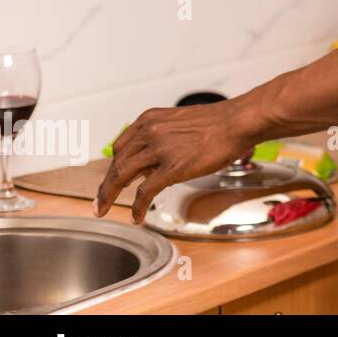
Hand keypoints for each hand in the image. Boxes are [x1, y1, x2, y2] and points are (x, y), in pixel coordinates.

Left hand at [93, 100, 259, 223]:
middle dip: (105, 185)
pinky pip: (144, 191)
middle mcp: (149, 132)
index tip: (110, 179)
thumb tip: (152, 162)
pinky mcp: (171, 168)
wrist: (238, 122)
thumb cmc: (218, 122)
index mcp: (149, 120)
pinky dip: (136, 206)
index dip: (113, 166)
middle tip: (99, 201)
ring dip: (109, 196)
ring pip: (122, 176)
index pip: (120, 146)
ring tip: (105, 210)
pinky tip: (136, 216)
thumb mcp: (179, 122)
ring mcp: (159, 150)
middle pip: (117, 163)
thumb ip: (161, 139)